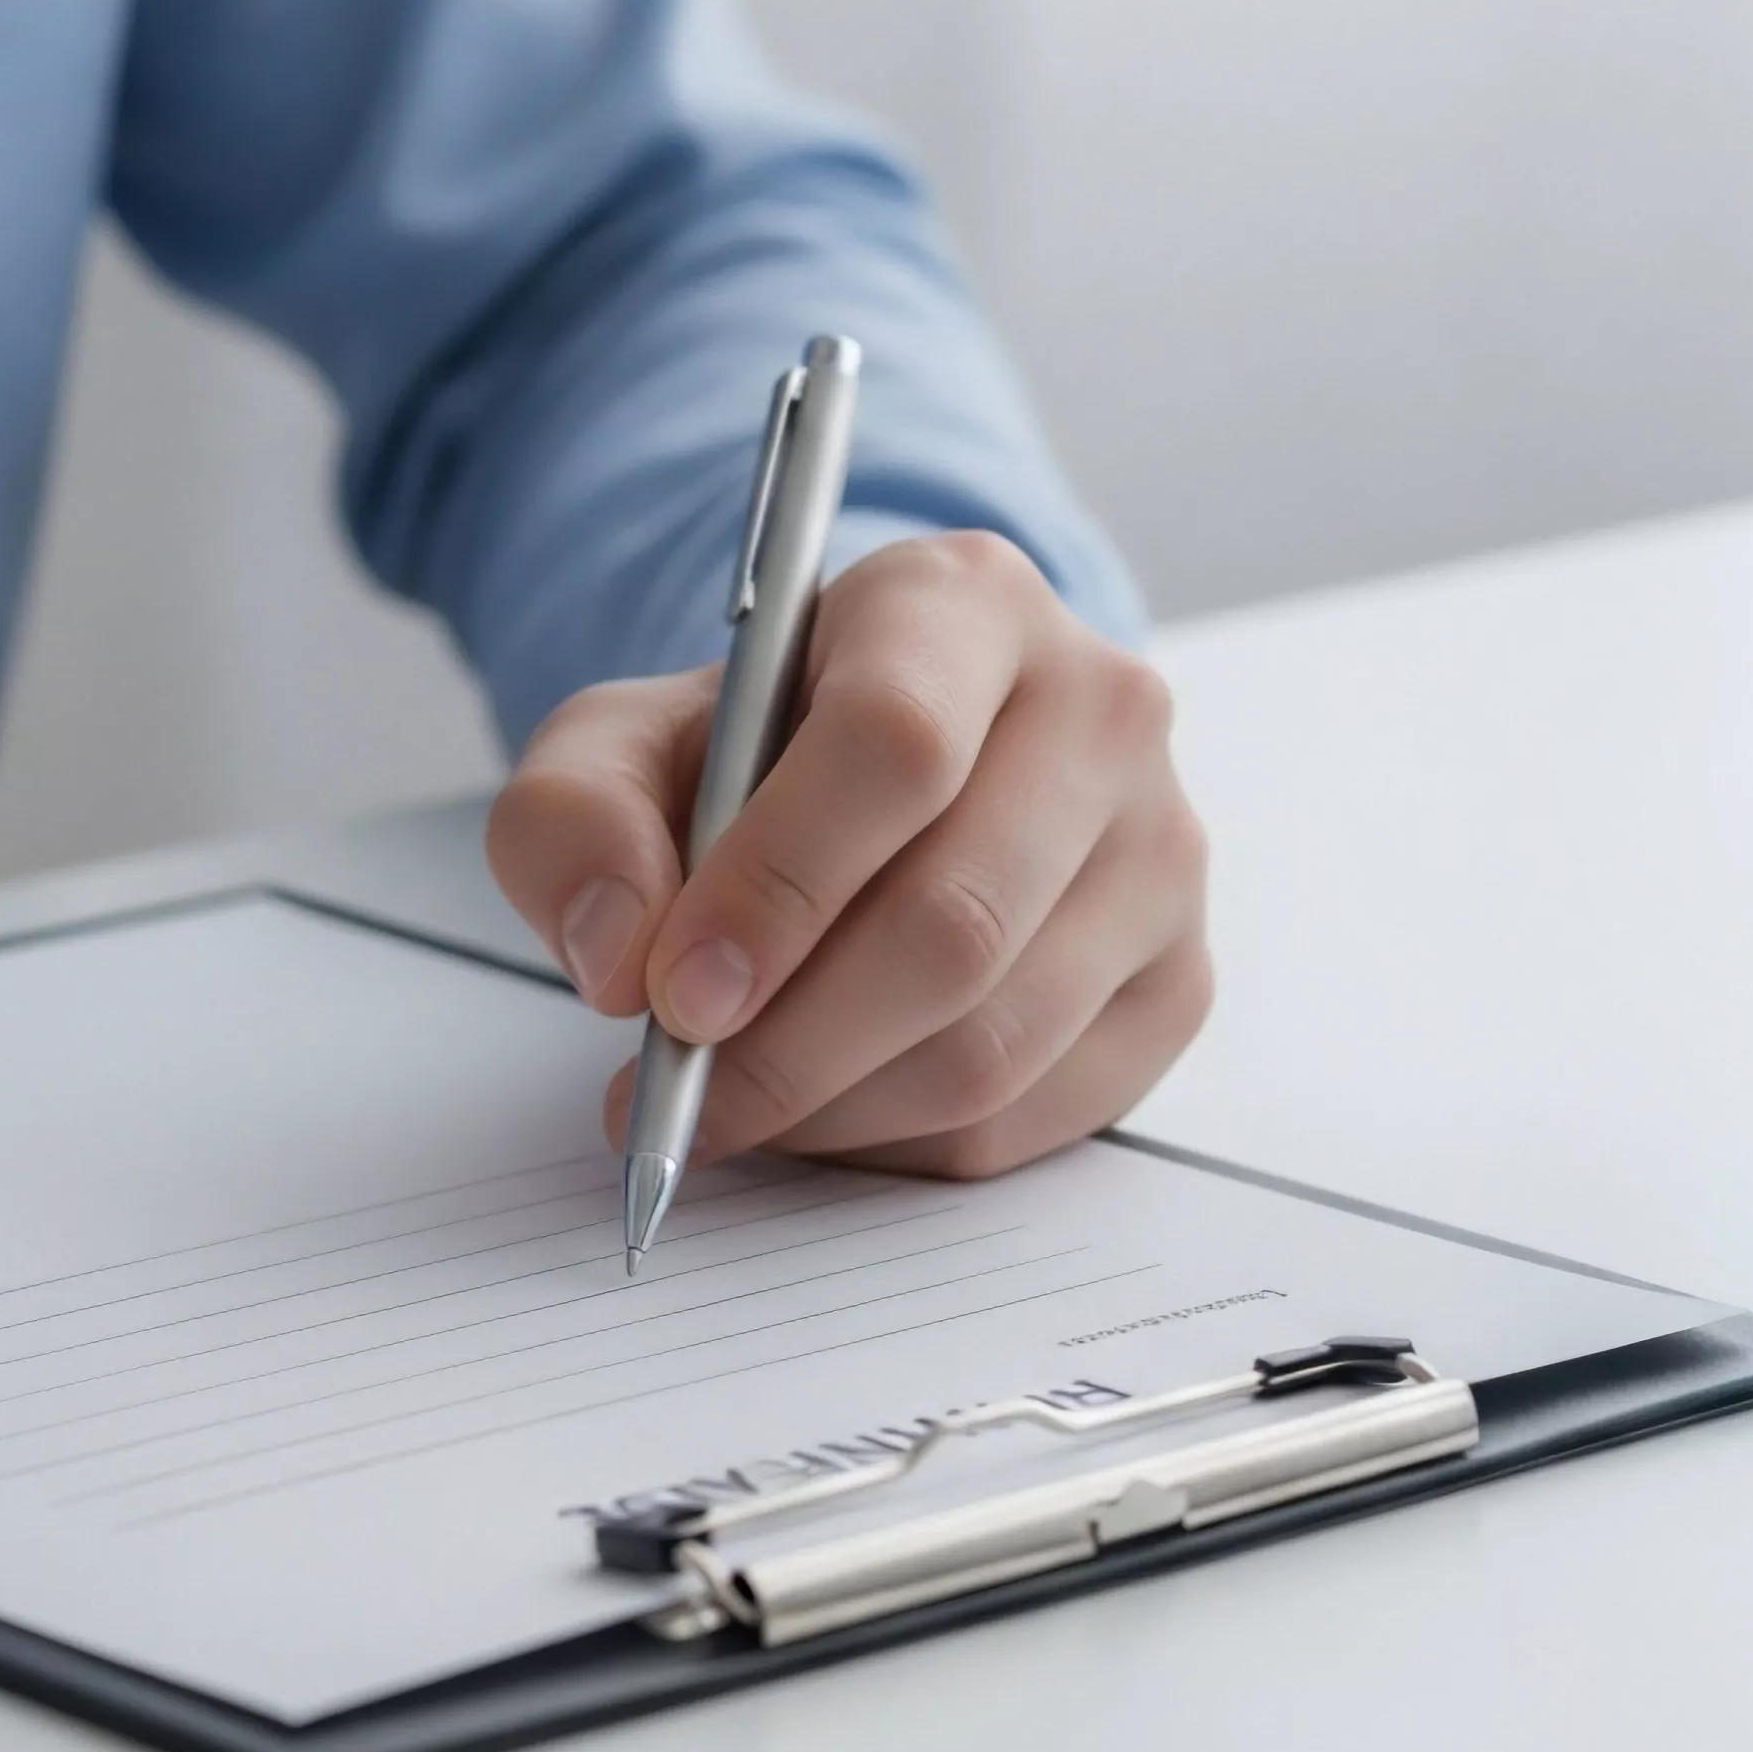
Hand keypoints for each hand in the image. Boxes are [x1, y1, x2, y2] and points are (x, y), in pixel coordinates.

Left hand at [487, 531, 1211, 1179]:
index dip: (776, 887)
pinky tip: (830, 1110)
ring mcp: (1163, 849)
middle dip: (791, 1042)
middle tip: (681, 1092)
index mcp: (966, 604)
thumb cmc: (761, 755)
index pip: (896, 744)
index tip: (674, 994)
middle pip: (956, 920)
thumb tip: (621, 956)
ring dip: (835, 1110)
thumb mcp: (624, 741)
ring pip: (996, 1040)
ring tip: (738, 1104)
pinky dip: (904, 1147)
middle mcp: (1103, 709)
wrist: (890, 777)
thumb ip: (574, 816)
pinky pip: (1036, 1115)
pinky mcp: (1179, 978)